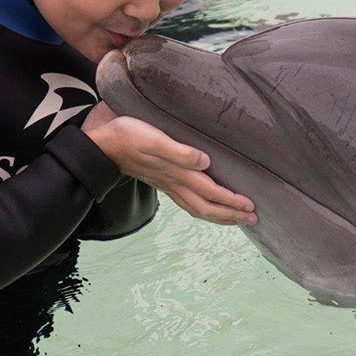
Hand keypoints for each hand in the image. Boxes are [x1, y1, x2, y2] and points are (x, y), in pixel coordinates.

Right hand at [83, 101, 256, 225]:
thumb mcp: (153, 139)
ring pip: (197, 208)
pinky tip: (207, 207)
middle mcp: (174, 184)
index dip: (231, 201)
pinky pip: (187, 203)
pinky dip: (202, 210)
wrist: (102, 146)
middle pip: (207, 208)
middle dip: (231, 215)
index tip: (250, 206)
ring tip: (236, 219)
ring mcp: (167, 186)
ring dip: (219, 216)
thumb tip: (205, 161)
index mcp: (176, 174)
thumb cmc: (128, 137)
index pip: (210, 192)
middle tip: (253, 219)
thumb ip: (179, 152)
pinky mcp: (162, 182)